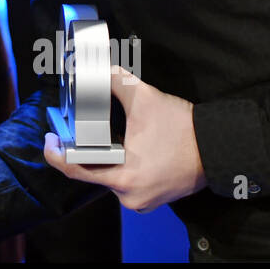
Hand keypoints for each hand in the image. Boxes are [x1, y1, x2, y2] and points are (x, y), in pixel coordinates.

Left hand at [44, 65, 207, 211]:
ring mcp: (143, 200)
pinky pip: (127, 180)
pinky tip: (122, 145)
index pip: (75, 170)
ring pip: (110, 176)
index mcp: (124, 177)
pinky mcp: (153, 198)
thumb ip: (113, 80)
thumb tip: (93, 68)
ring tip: (104, 134)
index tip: (48, 139)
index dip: (56, 154)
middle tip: (74, 130)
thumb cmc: (184, 128)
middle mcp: (130, 196)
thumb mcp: (144, 98)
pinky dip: (121, 163)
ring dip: (105, 156)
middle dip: (84, 149)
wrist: (221, 146)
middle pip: (93, 172)